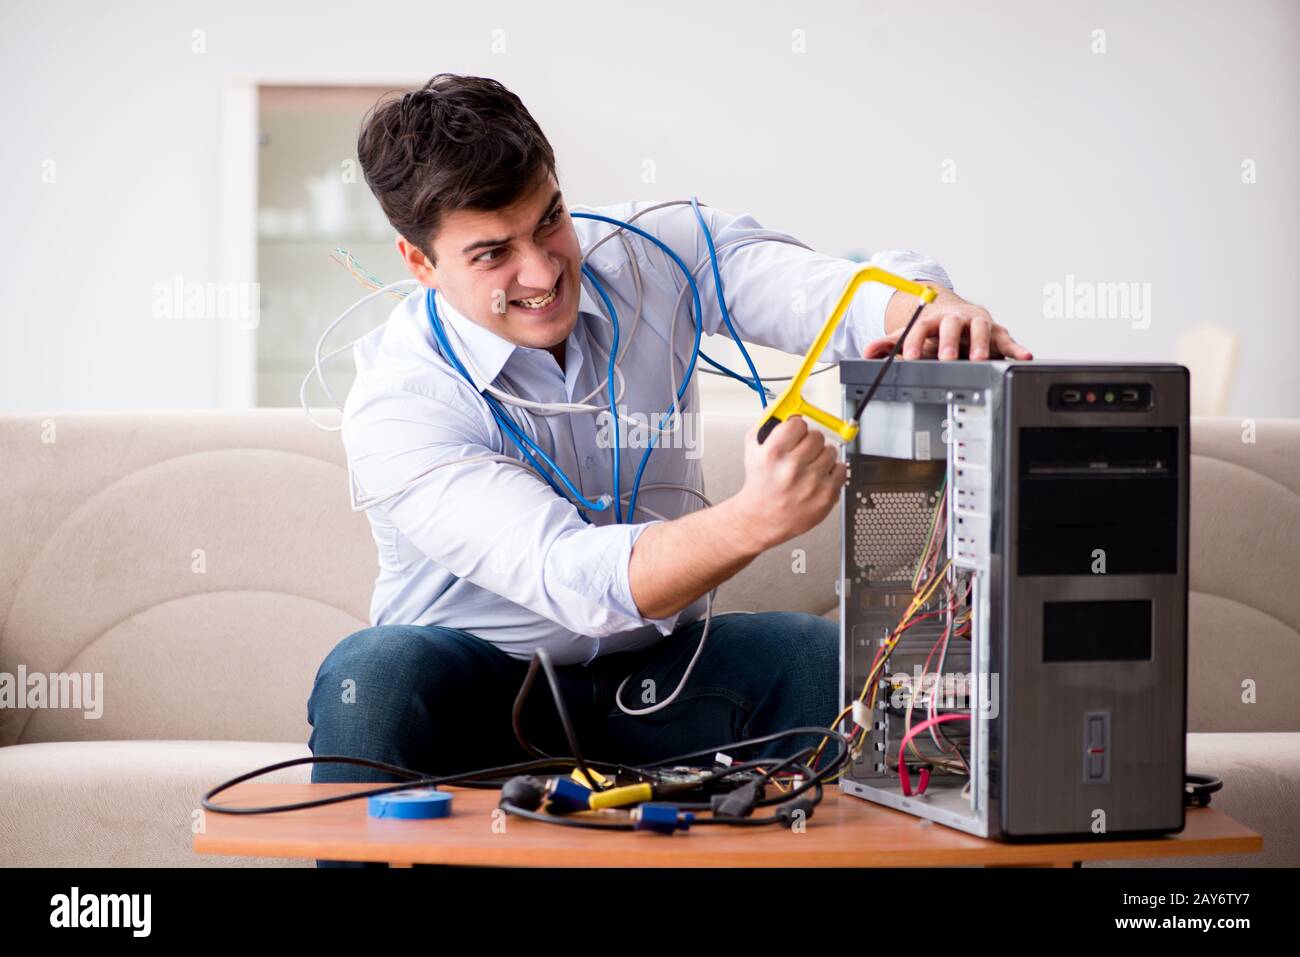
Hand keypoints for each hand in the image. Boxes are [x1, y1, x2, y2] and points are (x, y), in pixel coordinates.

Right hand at [729, 415, 846, 552]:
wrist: (763, 517)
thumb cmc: (760, 483)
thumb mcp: (753, 449)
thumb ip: (768, 424)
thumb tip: (786, 406)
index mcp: (773, 453)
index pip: (798, 423)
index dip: (797, 428)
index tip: (795, 434)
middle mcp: (792, 468)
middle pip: (817, 436)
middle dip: (810, 442)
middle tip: (802, 452)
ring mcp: (811, 483)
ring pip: (831, 451)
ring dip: (822, 456)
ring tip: (809, 467)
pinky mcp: (826, 495)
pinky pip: (841, 469)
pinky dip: (831, 472)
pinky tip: (817, 478)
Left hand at [864, 287, 1032, 360]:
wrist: (958, 312)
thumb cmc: (934, 328)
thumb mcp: (911, 334)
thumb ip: (891, 343)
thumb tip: (867, 351)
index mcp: (933, 319)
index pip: (921, 327)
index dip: (913, 340)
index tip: (907, 356)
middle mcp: (956, 319)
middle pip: (952, 325)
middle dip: (948, 341)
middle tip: (945, 357)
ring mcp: (977, 324)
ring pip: (981, 329)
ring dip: (980, 344)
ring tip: (978, 359)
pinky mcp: (996, 332)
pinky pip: (1007, 340)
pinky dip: (1016, 348)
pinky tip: (1023, 356)